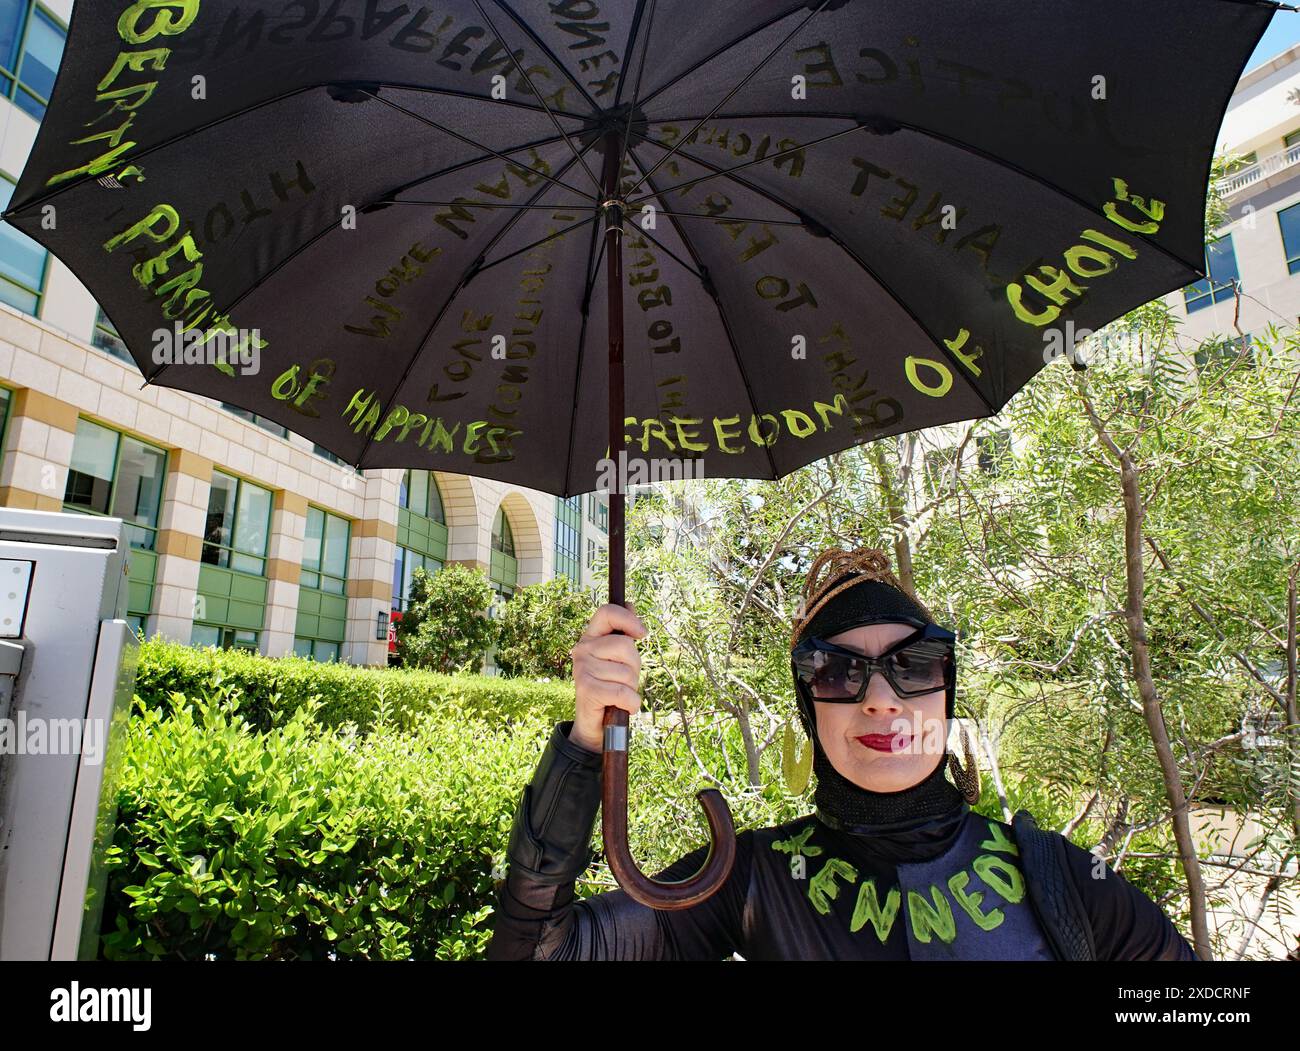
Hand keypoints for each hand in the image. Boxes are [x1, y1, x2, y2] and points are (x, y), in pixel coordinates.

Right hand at [568, 603, 646, 752]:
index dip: (628, 619)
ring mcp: (582, 669)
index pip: (607, 612)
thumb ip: (623, 633)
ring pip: (627, 672)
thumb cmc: (609, 686)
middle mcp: (582, 649)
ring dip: (632, 688)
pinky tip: (622, 706)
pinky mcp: (586, 689)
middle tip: (624, 679)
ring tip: (618, 694)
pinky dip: (630, 703)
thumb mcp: (618, 658)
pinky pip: (623, 692)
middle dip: (634, 666)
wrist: (594, 723)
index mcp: (591, 637)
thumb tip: (630, 603)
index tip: (642, 634)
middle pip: (626, 646)